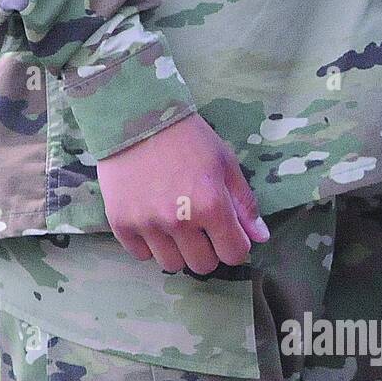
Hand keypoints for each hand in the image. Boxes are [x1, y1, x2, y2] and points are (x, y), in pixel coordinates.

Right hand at [97, 113, 268, 273]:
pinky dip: (149, 245)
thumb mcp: (225, 163)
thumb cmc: (187, 138)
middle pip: (203, 266)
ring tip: (174, 225)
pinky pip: (141, 255)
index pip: (234, 255)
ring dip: (178, 251)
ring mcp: (147, 224)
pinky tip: (151, 221)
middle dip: (208, 250)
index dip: (235, 245)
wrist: (134, 115)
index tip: (228, 233)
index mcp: (211, 205)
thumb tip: (261, 238)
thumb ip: (244, 204)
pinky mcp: (121, 223)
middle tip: (200, 228)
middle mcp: (179, 220)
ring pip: (172, 265)